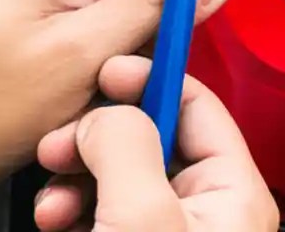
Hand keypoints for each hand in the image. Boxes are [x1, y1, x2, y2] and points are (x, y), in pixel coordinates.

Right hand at [33, 55, 278, 231]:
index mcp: (233, 193)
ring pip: (117, 176)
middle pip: (149, 138)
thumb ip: (128, 148)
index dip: (151, 80)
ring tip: (52, 197)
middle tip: (60, 139)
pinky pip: (100, 210)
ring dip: (75, 175)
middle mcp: (205, 209)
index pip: (198, 106)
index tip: (108, 68)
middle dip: (98, 134)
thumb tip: (107, 111)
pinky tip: (52, 217)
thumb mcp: (143, 216)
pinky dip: (71, 208)